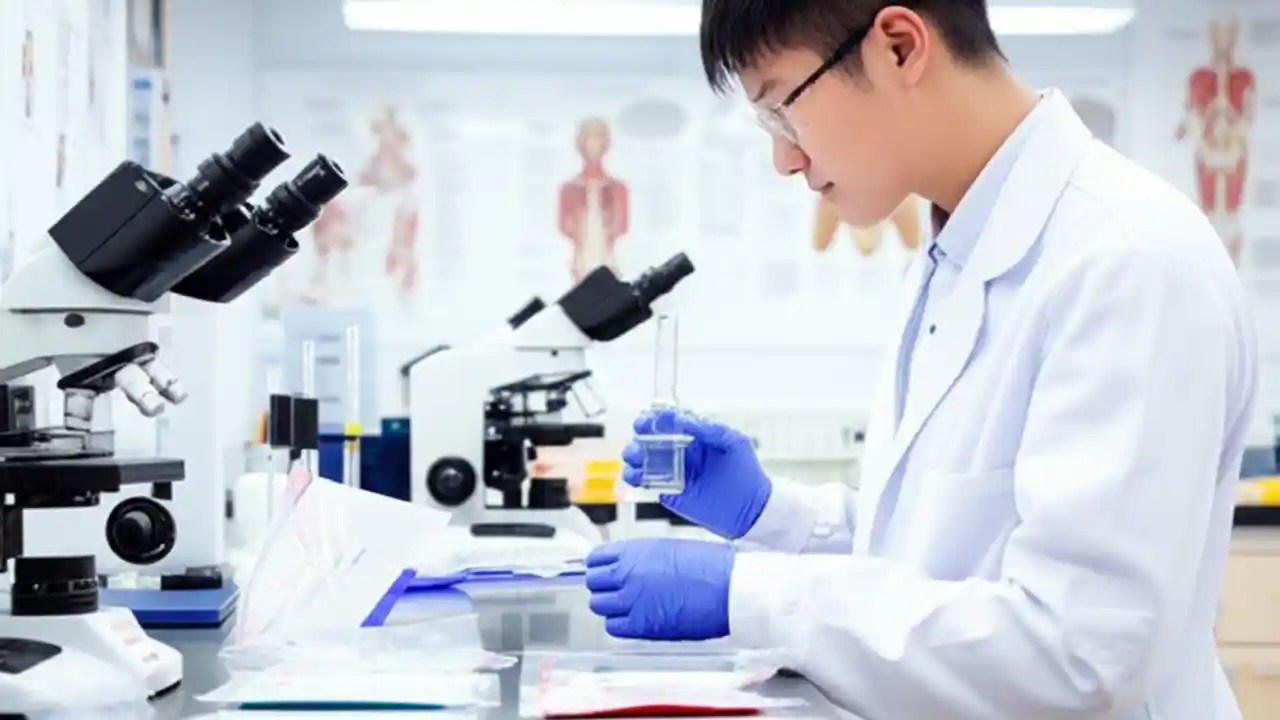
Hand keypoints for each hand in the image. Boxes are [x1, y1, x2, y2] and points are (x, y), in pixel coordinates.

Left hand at [586, 538, 732, 639]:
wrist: (728, 588)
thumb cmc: (710, 566)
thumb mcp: (669, 548)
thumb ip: (642, 557)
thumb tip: (628, 565)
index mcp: (634, 551)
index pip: (596, 558)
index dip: (599, 566)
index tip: (602, 570)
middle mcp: (627, 574)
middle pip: (593, 582)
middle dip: (602, 585)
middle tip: (613, 589)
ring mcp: (631, 600)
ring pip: (599, 605)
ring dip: (609, 605)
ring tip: (625, 606)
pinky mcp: (641, 625)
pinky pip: (614, 627)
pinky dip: (619, 624)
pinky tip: (633, 619)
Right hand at [622, 408, 770, 539]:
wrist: (751, 511)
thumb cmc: (747, 474)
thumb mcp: (734, 444)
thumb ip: (712, 430)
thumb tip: (686, 419)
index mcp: (696, 436)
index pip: (671, 422)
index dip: (657, 418)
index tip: (651, 418)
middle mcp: (682, 452)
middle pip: (652, 437)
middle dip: (641, 434)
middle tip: (640, 434)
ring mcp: (674, 471)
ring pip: (644, 458)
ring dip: (634, 454)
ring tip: (635, 457)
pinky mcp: (669, 491)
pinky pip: (646, 481)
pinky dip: (635, 477)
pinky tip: (635, 476)